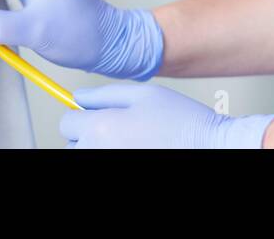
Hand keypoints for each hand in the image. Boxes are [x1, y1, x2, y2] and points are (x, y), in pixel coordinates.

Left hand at [60, 83, 273, 147]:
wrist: (208, 147)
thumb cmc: (181, 121)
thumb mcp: (143, 94)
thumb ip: (104, 94)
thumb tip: (78, 97)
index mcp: (100, 128)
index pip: (65, 122)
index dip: (79, 116)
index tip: (92, 115)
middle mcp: (99, 152)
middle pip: (72, 145)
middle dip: (87, 136)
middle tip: (116, 130)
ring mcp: (108, 166)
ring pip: (87, 156)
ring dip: (97, 148)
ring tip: (127, 142)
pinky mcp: (119, 180)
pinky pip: (103, 165)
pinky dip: (113, 156)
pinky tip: (134, 150)